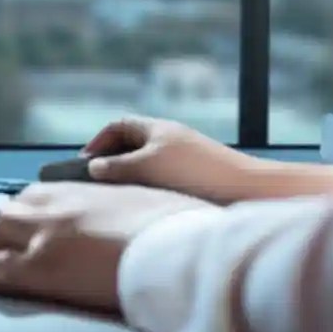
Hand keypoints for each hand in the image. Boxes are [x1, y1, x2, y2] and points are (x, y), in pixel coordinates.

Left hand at [0, 182, 211, 312]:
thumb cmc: (180, 231)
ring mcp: (44, 236)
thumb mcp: (151, 204)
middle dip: (4, 228)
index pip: (39, 194)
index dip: (27, 209)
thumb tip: (138, 214)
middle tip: (0, 243)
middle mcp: (58, 208)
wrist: (182, 252)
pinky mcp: (40, 268)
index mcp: (85, 191)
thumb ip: (128, 206)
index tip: (24, 217)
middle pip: (12, 213)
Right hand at [81, 116, 258, 203]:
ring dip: (131, 178)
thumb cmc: (194, 172)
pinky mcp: (197, 177)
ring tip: (121, 197)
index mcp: (157, 128)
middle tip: (98, 183)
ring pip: (147, 165)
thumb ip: (116, 167)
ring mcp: (185, 158)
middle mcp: (170, 139)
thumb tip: (94, 167)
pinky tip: (149, 205)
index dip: (98, 142)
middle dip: (112, 162)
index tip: (85, 163)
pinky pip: (163, 179)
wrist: (246, 189)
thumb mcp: (146, 166)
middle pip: (131, 145)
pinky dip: (149, 189)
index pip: (118, 126)